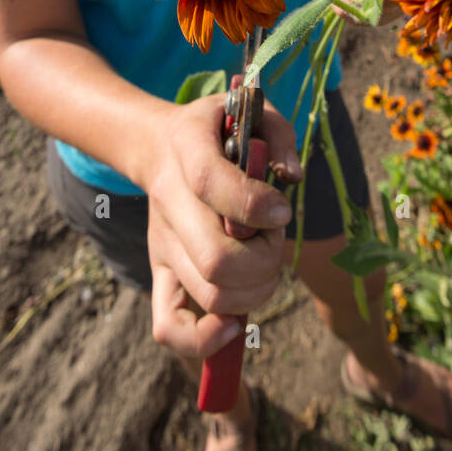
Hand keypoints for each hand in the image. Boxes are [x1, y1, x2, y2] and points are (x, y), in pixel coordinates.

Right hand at [143, 89, 303, 358]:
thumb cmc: (219, 131)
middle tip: (275, 239)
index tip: (282, 210)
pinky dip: (206, 339)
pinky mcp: (159, 273)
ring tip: (264, 263)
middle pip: (216, 258)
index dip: (256, 205)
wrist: (160, 147)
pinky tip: (236, 324)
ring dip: (256, 290)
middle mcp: (168, 201)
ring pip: (210, 294)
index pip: (210, 183)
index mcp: (186, 148)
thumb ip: (279, 135)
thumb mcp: (251, 111)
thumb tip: (292, 177)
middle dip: (266, 260)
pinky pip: (169, 327)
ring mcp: (161, 243)